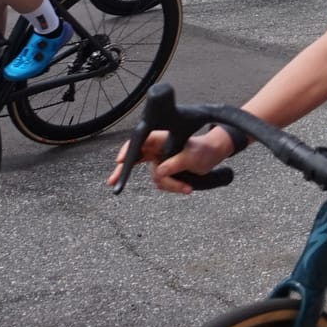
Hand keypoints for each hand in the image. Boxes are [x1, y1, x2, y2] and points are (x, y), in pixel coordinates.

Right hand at [108, 124, 233, 193]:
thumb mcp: (191, 157)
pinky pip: (162, 183)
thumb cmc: (204, 150)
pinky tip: (186, 188)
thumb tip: (159, 172)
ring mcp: (160, 160)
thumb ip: (174, 164)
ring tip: (187, 188)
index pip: (140, 142)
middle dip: (124, 172)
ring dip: (170, 185)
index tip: (120, 160)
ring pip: (155, 178)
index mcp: (162, 139)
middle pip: (135, 159)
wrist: (214, 156)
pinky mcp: (166, 171)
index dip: (128, 151)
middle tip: (113, 183)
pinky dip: (173, 187)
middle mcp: (158, 149)